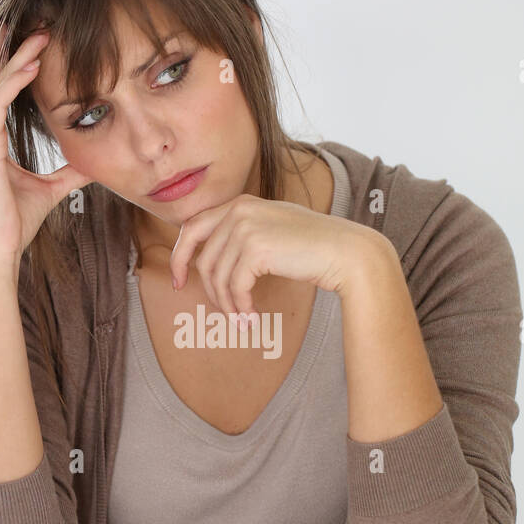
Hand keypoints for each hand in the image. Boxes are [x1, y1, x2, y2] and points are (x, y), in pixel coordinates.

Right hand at [0, 23, 92, 267]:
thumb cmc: (16, 221)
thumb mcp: (52, 188)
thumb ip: (70, 171)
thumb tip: (94, 163)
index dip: (12, 57)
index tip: (36, 34)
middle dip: (7, 42)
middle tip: (29, 13)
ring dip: (15, 53)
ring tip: (37, 30)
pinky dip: (12, 81)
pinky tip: (30, 65)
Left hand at [169, 193, 388, 319]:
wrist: (345, 252)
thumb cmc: (313, 246)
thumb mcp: (272, 230)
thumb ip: (242, 235)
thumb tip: (212, 262)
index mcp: (240, 203)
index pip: (192, 227)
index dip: (180, 256)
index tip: (179, 281)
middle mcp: (239, 210)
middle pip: (202, 257)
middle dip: (206, 289)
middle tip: (218, 311)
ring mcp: (245, 227)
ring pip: (217, 277)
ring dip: (228, 305)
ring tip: (243, 320)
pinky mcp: (255, 248)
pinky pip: (235, 287)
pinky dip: (240, 307)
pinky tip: (252, 317)